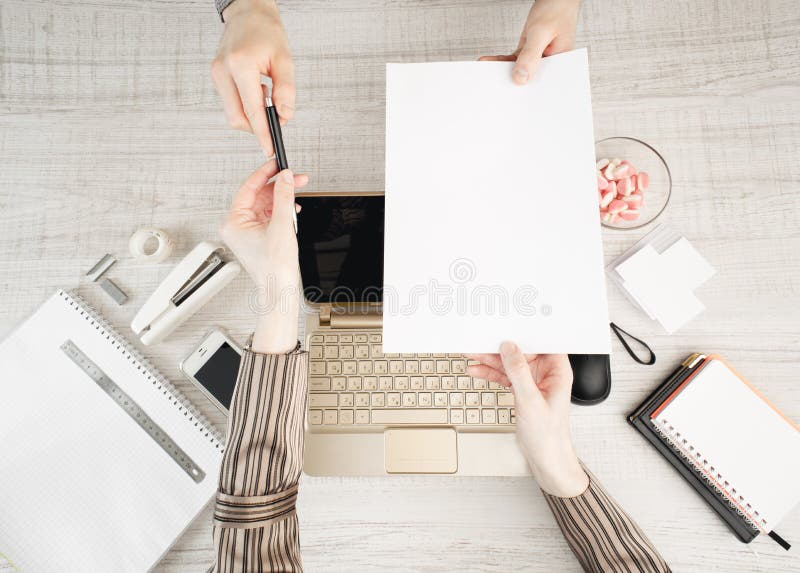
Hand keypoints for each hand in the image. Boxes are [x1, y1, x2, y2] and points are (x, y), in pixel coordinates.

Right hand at [212, 0, 294, 155]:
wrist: (248, 13)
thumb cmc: (267, 32)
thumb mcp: (285, 59)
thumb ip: (286, 90)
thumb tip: (285, 116)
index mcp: (240, 65)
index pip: (251, 110)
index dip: (262, 133)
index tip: (269, 149)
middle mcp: (223, 71)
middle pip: (237, 118)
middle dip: (257, 127)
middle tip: (276, 117)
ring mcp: (216, 74)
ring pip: (232, 114)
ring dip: (252, 115)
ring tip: (267, 94)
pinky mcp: (215, 76)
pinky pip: (230, 103)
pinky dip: (246, 106)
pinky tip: (257, 91)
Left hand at [220, 162, 307, 352]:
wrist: (280, 288)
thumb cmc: (274, 267)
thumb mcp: (282, 225)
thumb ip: (284, 197)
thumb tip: (285, 178)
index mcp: (233, 222)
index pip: (248, 188)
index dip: (264, 174)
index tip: (277, 164)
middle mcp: (237, 225)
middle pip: (258, 195)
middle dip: (278, 187)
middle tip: (295, 178)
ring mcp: (247, 231)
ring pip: (265, 205)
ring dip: (282, 198)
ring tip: (298, 192)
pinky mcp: (257, 236)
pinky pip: (269, 216)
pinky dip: (281, 211)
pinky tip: (293, 208)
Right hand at [466, 343, 587, 496]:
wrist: (545, 457)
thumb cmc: (548, 434)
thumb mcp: (530, 400)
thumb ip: (519, 372)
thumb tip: (510, 348)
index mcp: (558, 371)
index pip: (543, 342)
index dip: (526, 332)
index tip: (507, 326)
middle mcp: (547, 373)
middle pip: (521, 351)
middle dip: (500, 346)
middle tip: (480, 340)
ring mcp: (533, 381)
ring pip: (510, 363)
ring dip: (491, 360)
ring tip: (472, 353)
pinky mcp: (523, 389)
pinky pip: (505, 376)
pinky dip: (491, 374)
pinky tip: (477, 370)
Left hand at [480, 0, 579, 84]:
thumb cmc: (557, 9)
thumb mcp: (541, 33)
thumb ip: (530, 56)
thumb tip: (520, 79)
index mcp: (561, 64)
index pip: (544, 84)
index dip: (528, 94)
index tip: (510, 97)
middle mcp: (550, 64)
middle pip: (530, 79)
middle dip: (512, 84)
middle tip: (493, 89)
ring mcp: (538, 59)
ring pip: (518, 71)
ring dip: (502, 72)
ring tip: (485, 74)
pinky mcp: (529, 53)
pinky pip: (513, 60)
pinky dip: (501, 61)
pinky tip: (488, 62)